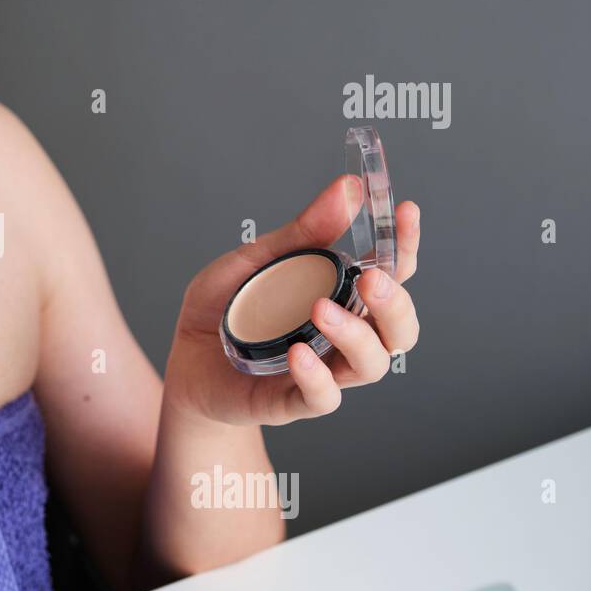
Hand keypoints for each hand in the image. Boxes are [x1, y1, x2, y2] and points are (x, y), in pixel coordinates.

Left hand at [165, 174, 420, 426]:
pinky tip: (297, 353)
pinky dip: (316, 376)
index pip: (392, 272)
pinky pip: (322, 398)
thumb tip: (347, 188)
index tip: (404, 211)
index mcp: (341, 294)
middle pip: (399, 328)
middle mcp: (343, 335)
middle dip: (394, 303)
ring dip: (355, 336)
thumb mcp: (256, 260)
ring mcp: (323, 370)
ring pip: (371, 364)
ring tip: (321, 309)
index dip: (404, 244)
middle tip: (369, 280)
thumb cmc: (227, 308)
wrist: (186, 359)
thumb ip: (302, 231)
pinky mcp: (292, 401)